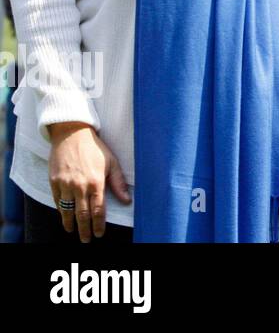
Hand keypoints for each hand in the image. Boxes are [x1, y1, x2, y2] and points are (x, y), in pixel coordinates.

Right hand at [47, 122, 130, 241]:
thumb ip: (118, 183)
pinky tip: (64, 216)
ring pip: (67, 210)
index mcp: (96, 182)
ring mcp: (65, 184)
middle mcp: (80, 186)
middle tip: (86, 240)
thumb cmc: (95, 148)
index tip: (99, 234)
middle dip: (84, 229)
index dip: (98, 225)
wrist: (72, 135)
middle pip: (82, 214)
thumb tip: (127, 200)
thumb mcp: (112, 162)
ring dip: (70, 223)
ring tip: (73, 231)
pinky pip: (57, 201)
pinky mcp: (54, 182)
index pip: (98, 210)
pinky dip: (60, 210)